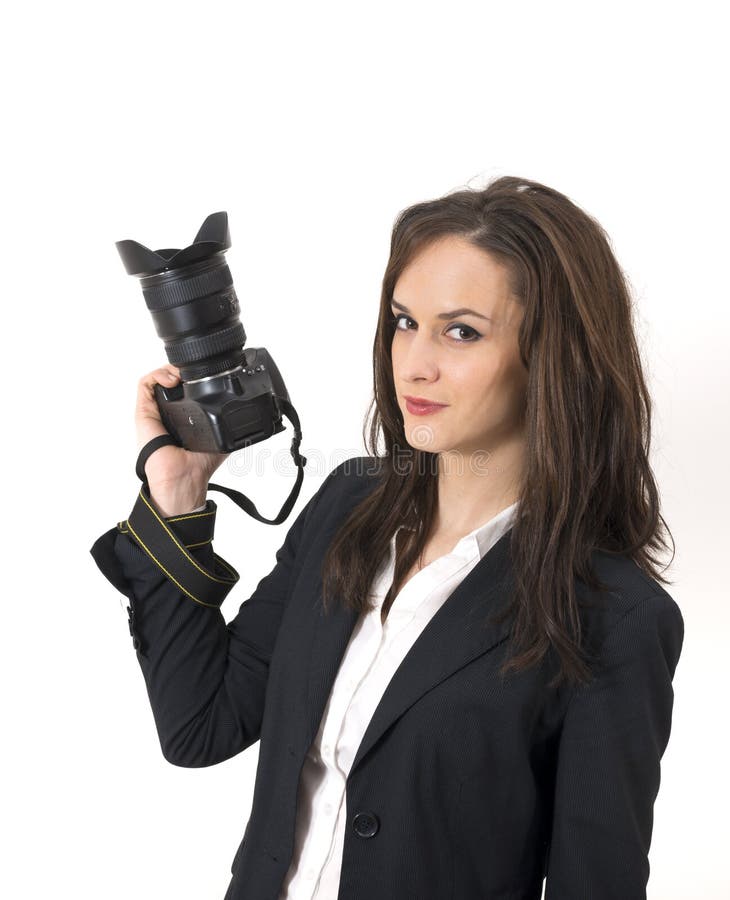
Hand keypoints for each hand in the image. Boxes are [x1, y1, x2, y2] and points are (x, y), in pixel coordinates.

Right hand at [135, 364, 228, 515]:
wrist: (183, 476)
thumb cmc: (199, 464)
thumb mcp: (222, 438)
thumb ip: (229, 425)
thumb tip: (246, 416)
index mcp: (182, 415)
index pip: (183, 387)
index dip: (192, 376)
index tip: (205, 372)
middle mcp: (167, 411)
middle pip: (169, 379)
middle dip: (180, 369)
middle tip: (193, 371)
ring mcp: (154, 410)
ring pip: (156, 378)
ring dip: (169, 369)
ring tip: (181, 374)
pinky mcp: (144, 411)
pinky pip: (144, 385)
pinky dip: (157, 375)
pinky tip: (172, 380)